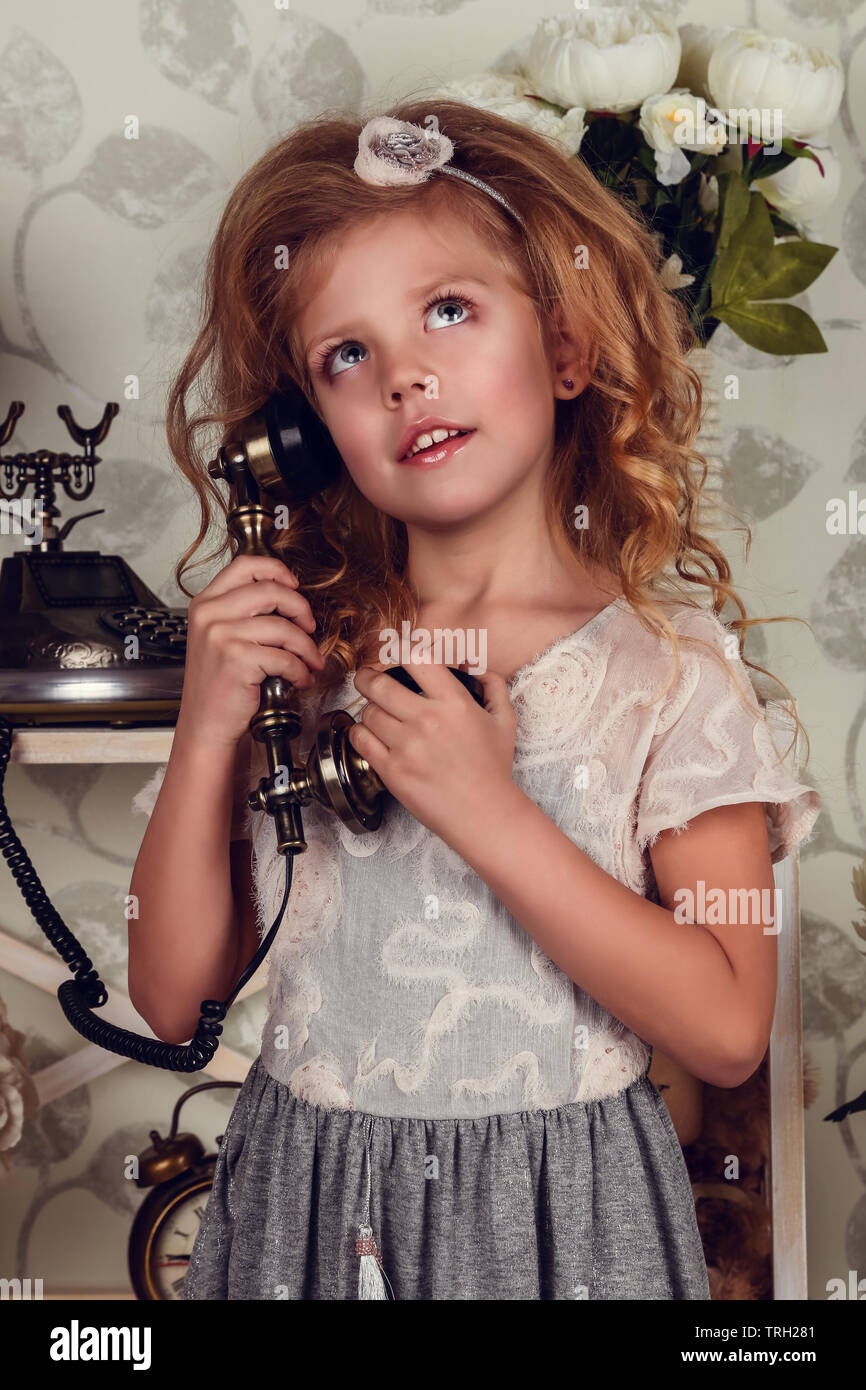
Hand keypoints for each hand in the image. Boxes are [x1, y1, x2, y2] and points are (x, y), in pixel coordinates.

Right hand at [175, 554, 325, 749]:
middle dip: (301, 609)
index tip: (294, 585)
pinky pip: (285, 658)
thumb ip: (243, 611)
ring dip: (306, 648)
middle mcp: (210, 614)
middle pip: (271, 590)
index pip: (245, 565)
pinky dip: (300, 671)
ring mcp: (221, 635)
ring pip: (284, 628)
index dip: (276, 570)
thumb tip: (287, 593)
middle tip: (309, 627)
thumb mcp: (219, 636)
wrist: (205, 724)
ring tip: (310, 661)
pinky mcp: (238, 659)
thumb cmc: (218, 684)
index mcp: (205, 602)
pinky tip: (300, 679)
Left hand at [348, 655, 517, 843]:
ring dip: (369, 710)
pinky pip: (360, 740)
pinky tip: (371, 735)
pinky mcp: (392, 770)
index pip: (415, 658)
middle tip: (367, 678)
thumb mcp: (504, 719)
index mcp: (453, 702)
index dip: (399, 650)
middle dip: (367, 676)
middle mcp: (427, 720)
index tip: (394, 653)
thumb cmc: (493, 768)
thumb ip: (492, 684)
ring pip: (367, 712)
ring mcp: (407, 746)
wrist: (484, 814)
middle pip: (378, 683)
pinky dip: (361, 733)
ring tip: (379, 716)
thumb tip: (470, 664)